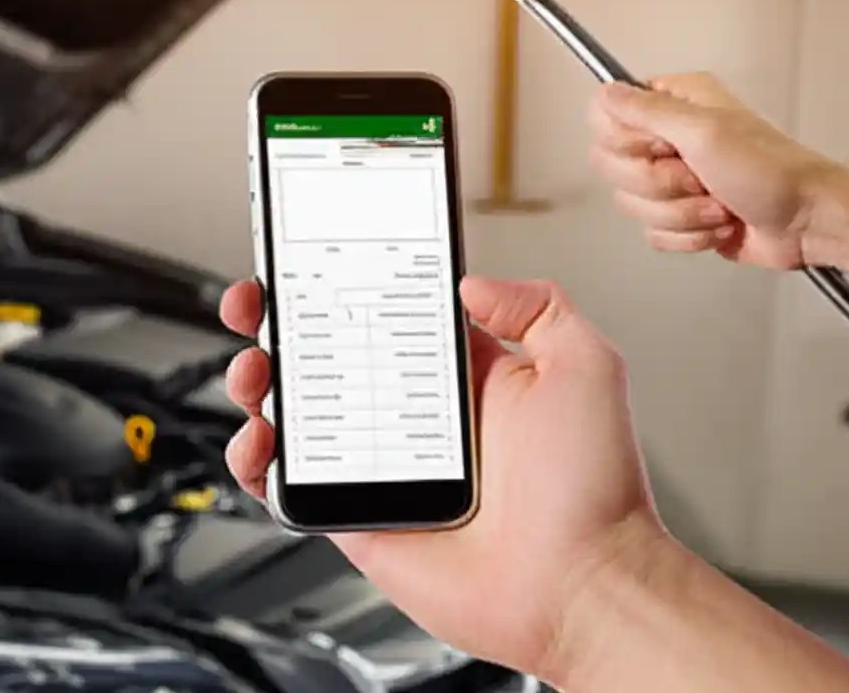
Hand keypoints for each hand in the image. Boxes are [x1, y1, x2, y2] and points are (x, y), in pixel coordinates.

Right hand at [218, 276, 664, 680]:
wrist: (579, 585)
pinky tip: (261, 439)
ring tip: (256, 370)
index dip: (341, 287)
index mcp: (460, 378)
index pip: (383, 315)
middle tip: (257, 305)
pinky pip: (289, 486)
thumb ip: (538, 305)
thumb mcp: (585, 366)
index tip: (307, 262)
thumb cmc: (592, 490)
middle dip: (279, 324)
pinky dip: (256, 461)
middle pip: (325, 358)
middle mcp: (414, 419)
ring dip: (259, 383)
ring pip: (296, 416)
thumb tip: (472, 283)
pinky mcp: (356, 518)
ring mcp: (381, 468)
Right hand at [588, 72, 840, 268]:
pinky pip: (653, 232)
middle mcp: (671, 137)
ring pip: (633, 203)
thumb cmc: (771, 172)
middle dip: (658, 184)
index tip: (661, 148)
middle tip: (697, 176)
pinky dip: (688, 236)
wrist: (806, 222)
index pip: (608, 115)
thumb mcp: (705, 131)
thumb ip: (647, 111)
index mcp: (677, 103)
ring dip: (680, 213)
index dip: (626, 141)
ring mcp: (674, 180)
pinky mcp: (680, 216)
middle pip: (614, 165)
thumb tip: (605, 92)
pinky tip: (720, 223)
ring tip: (718, 203)